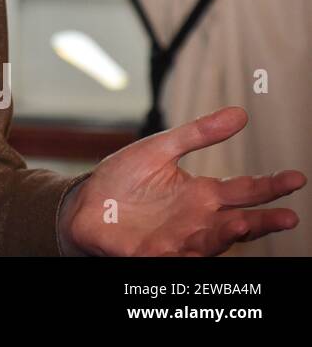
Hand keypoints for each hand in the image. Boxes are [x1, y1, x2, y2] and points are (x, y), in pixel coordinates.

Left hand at [59, 106, 305, 255]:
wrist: (83, 205)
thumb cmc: (122, 180)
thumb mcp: (159, 149)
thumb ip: (198, 134)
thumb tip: (240, 113)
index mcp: (201, 195)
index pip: (244, 191)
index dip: (270, 185)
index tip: (296, 178)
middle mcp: (197, 220)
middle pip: (239, 222)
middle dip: (263, 221)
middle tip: (288, 216)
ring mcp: (178, 240)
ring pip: (213, 242)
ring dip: (229, 235)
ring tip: (245, 224)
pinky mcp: (154, 254)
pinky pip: (178, 259)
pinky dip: (190, 255)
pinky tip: (199, 250)